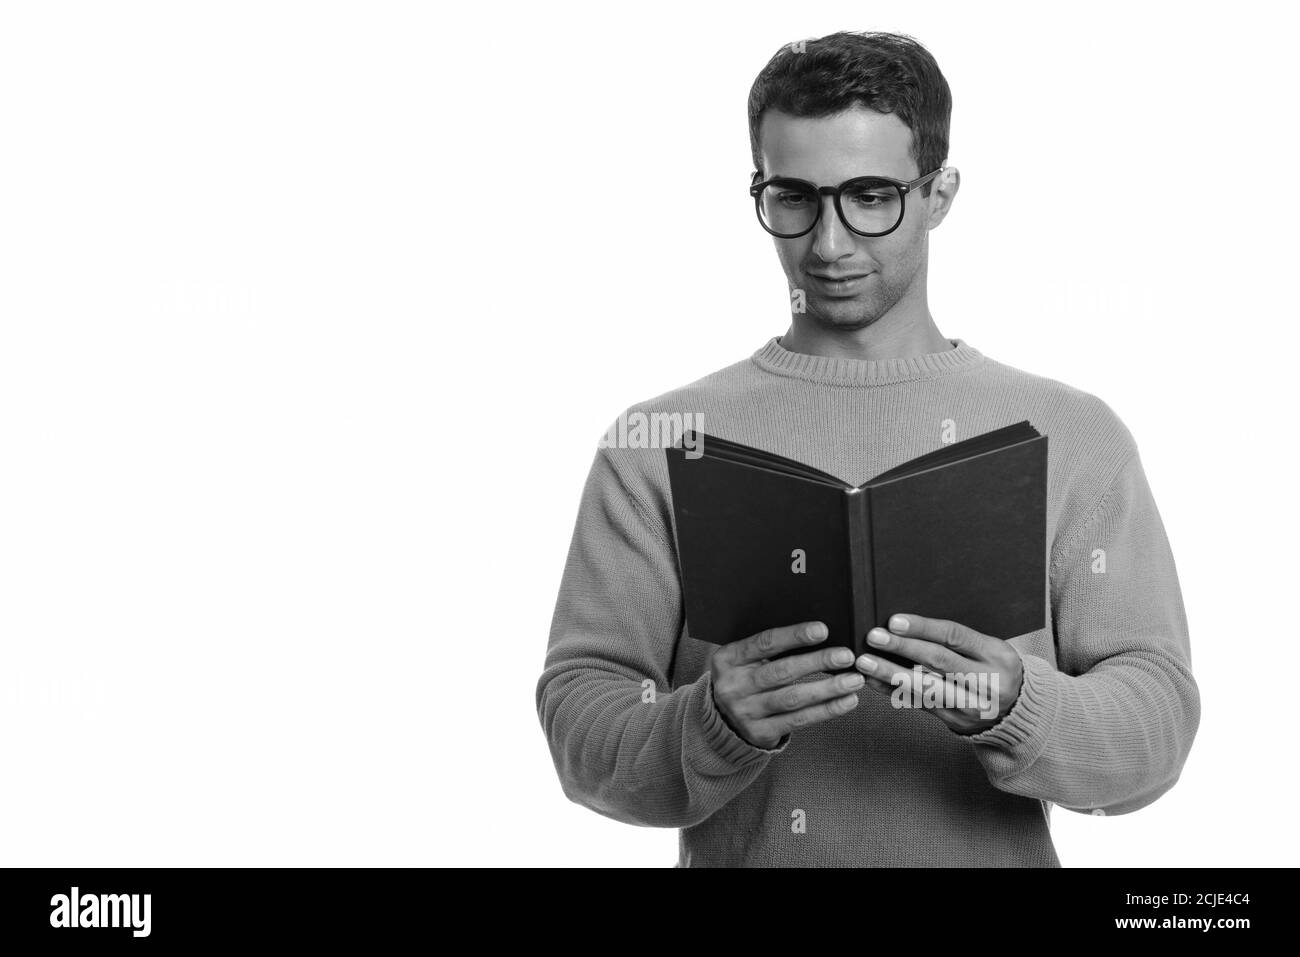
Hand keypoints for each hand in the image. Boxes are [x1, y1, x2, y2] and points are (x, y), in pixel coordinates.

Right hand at [711, 621, 864, 749]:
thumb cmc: (744, 678)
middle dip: (817, 662)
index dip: (794, 636)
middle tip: (846, 656)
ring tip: (853, 680)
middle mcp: (733, 686)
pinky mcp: (759, 733)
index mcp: (728, 659)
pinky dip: (826, 710)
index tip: (823, 630)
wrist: (722, 719)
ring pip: (793, 699)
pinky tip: (846, 701)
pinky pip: (798, 721)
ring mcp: (745, 712)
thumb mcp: (744, 659)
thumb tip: (819, 633)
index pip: (764, 643)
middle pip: (781, 671)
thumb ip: (769, 648)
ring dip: (827, 688)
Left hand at [854, 613, 1023, 735]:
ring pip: (926, 687)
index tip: (894, 621)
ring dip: (891, 673)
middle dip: (902, 648)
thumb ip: (957, 640)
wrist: (1018, 711)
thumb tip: (906, 624)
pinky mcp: (957, 722)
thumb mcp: (989, 649)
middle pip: (938, 660)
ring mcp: (973, 706)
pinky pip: (921, 704)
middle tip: (873, 637)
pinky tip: (874, 682)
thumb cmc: (994, 669)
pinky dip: (895, 692)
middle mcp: (988, 681)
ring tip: (865, 662)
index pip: (955, 636)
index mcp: (997, 655)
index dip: (922, 627)